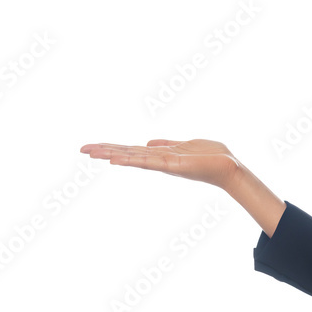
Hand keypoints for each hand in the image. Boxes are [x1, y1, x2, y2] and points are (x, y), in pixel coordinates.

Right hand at [79, 139, 241, 189]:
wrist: (229, 168)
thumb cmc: (211, 158)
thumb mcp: (185, 146)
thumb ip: (166, 145)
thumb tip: (147, 143)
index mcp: (160, 156)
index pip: (131, 151)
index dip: (112, 148)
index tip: (93, 147)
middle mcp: (158, 161)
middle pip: (127, 154)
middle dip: (105, 151)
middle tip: (82, 149)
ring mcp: (163, 164)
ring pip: (132, 157)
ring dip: (112, 154)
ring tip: (92, 152)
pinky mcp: (172, 165)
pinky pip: (147, 162)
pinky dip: (131, 161)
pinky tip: (115, 160)